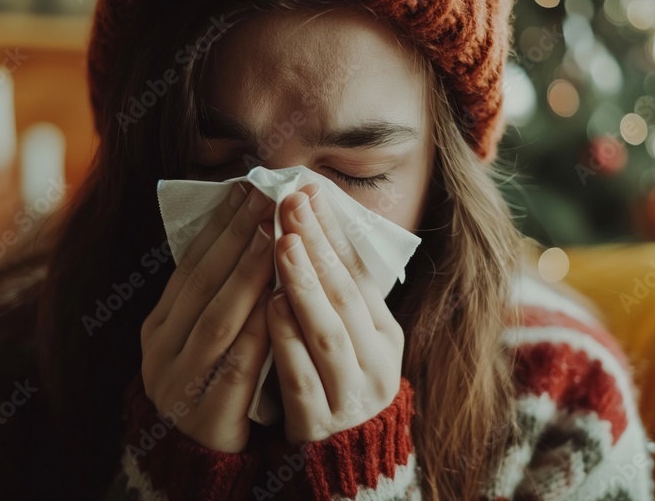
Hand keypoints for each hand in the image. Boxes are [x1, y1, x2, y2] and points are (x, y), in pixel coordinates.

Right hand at [140, 182, 275, 452]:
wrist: (193, 458)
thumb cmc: (210, 384)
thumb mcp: (201, 337)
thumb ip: (216, 295)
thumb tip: (248, 228)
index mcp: (159, 325)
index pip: (190, 265)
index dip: (218, 226)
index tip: (246, 187)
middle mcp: (161, 349)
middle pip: (201, 284)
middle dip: (235, 238)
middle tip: (265, 198)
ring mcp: (178, 382)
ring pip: (217, 321)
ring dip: (246, 276)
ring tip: (274, 237)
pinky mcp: (205, 414)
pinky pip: (235, 368)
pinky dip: (257, 334)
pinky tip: (278, 304)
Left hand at [266, 183, 405, 444]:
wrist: (348, 462)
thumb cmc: (339, 383)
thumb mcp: (351, 337)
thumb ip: (338, 293)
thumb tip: (313, 221)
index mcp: (384, 335)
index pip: (358, 275)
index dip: (332, 232)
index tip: (307, 192)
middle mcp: (375, 363)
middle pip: (344, 297)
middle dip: (315, 246)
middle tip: (291, 204)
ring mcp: (350, 395)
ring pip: (328, 334)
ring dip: (304, 286)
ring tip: (281, 245)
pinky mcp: (320, 424)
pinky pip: (303, 378)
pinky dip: (286, 341)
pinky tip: (270, 308)